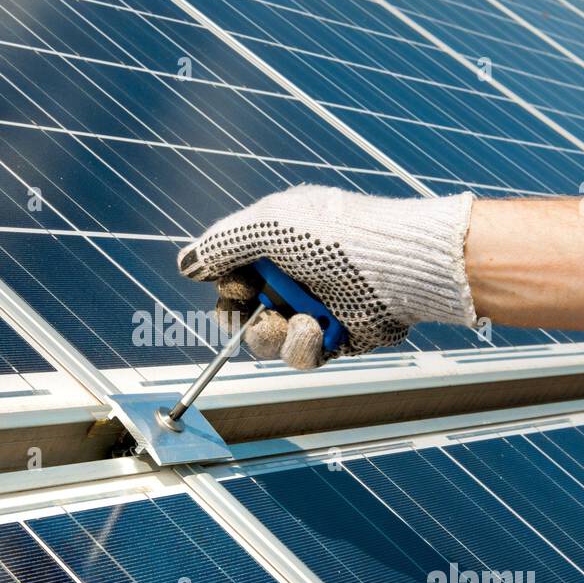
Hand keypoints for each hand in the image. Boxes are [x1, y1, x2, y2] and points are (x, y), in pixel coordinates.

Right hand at [178, 185, 476, 368]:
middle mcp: (292, 277)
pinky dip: (303, 347)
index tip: (238, 286)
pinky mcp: (334, 337)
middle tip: (261, 312)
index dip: (227, 287)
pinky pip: (299, 356)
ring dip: (275, 335)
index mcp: (275, 244)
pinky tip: (320, 331)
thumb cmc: (335, 235)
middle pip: (241, 315)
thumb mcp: (267, 226)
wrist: (397, 267)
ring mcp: (313, 308)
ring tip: (303, 320)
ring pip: (266, 341)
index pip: (231, 276)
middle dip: (244, 319)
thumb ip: (221, 245)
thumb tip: (186, 265)